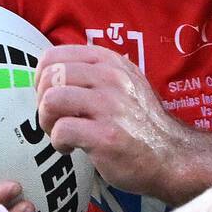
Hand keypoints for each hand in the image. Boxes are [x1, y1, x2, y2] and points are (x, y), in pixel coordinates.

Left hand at [35, 45, 187, 198]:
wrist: (170, 156)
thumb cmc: (139, 123)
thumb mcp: (123, 82)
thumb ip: (92, 72)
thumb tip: (50, 73)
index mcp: (110, 62)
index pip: (53, 56)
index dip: (42, 78)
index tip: (51, 97)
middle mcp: (111, 78)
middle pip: (49, 77)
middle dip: (42, 102)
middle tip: (57, 120)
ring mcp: (110, 106)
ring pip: (51, 100)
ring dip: (47, 122)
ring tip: (61, 133)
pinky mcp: (106, 135)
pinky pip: (61, 130)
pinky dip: (58, 143)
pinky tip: (71, 149)